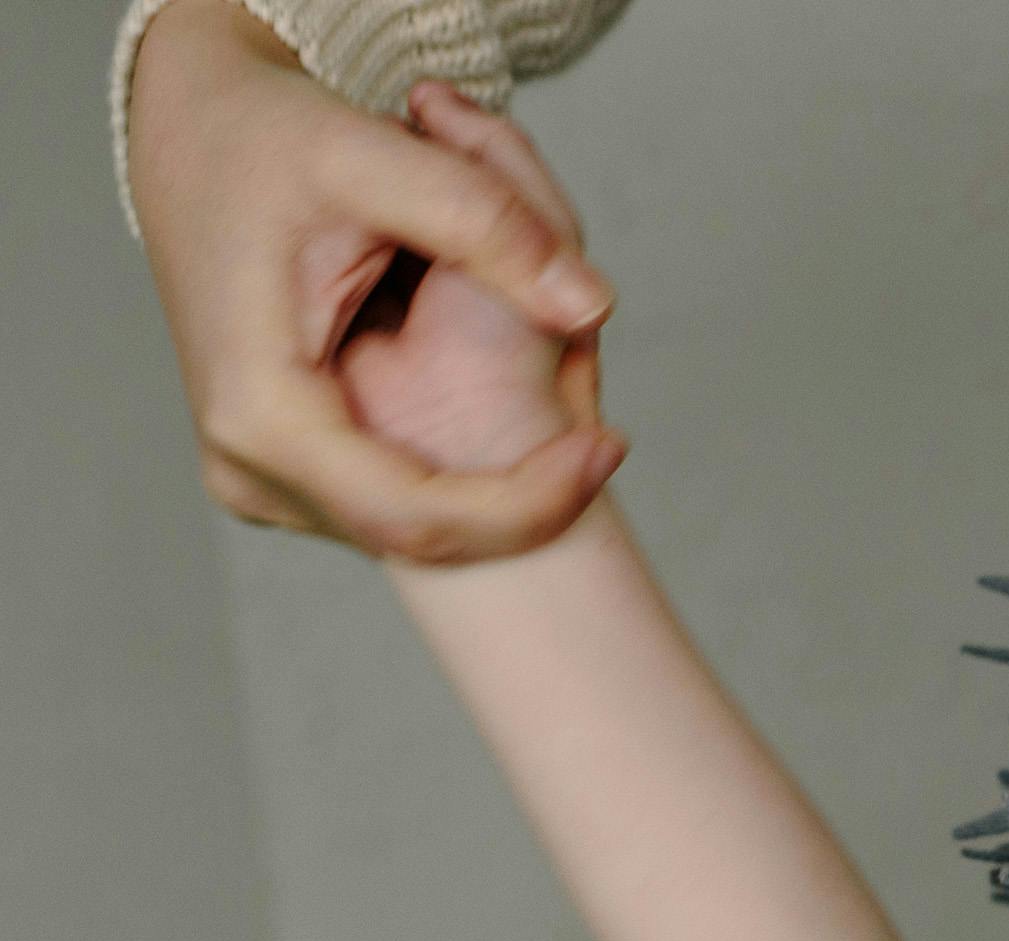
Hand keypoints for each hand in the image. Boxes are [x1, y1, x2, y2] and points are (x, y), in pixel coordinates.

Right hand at [127, 1, 619, 558]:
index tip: (611, 442)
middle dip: (528, 484)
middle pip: (430, 535)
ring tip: (534, 361)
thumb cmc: (265, 143)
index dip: (533, 502)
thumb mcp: (372, 159)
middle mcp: (250, 466)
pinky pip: (403, 492)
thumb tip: (592, 306)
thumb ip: (485, 221)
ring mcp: (264, 477)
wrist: (197, 137)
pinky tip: (481, 370)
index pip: (422, 520)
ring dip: (500, 465)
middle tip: (596, 413)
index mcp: (261, 415)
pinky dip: (466, 452)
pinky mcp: (289, 469)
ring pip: (423, 520)